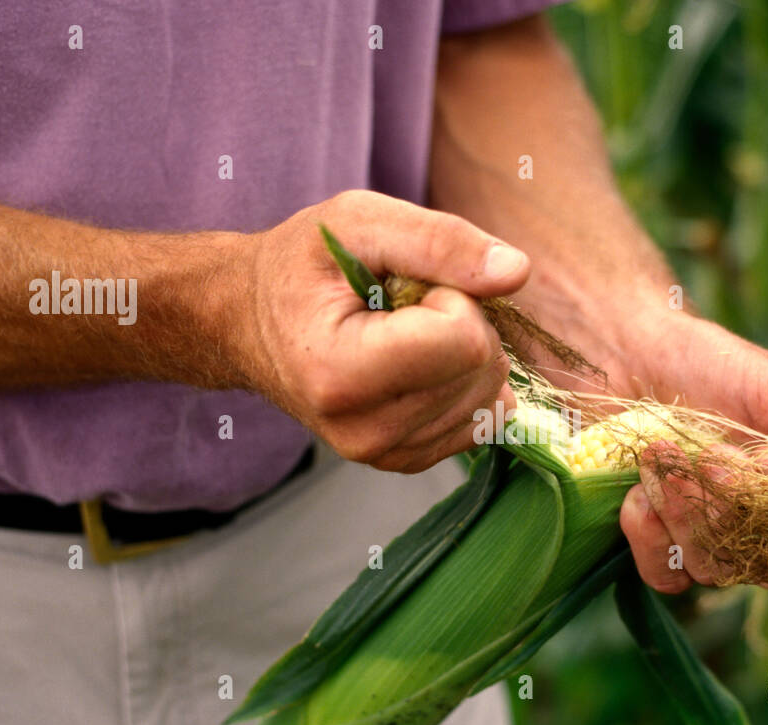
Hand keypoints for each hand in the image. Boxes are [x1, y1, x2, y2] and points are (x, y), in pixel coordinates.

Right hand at [231, 189, 530, 472]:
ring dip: (463, 353)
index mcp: (341, 374)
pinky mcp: (408, 460)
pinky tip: (418, 365)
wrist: (252, 323)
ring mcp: (387, 454)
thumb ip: (439, 240)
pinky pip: (485, 421)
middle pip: (483, 370)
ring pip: (492, 397)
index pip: (465, 341)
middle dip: (462, 324)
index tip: (404, 286)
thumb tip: (516, 271)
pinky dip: (464, 383)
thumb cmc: (302, 266)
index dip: (452, 297)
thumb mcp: (357, 221)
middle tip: (400, 309)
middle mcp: (364, 431)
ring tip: (402, 334)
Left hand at [617, 313, 767, 592]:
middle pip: (762, 559)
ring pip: (713, 568)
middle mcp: (759, 523)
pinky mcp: (658, 546)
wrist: (627, 355)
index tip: (760, 466)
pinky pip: (666, 576)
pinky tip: (637, 494)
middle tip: (703, 454)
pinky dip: (650, 538)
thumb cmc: (707, 363)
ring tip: (660, 456)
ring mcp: (708, 539)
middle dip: (727, 506)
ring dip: (684, 513)